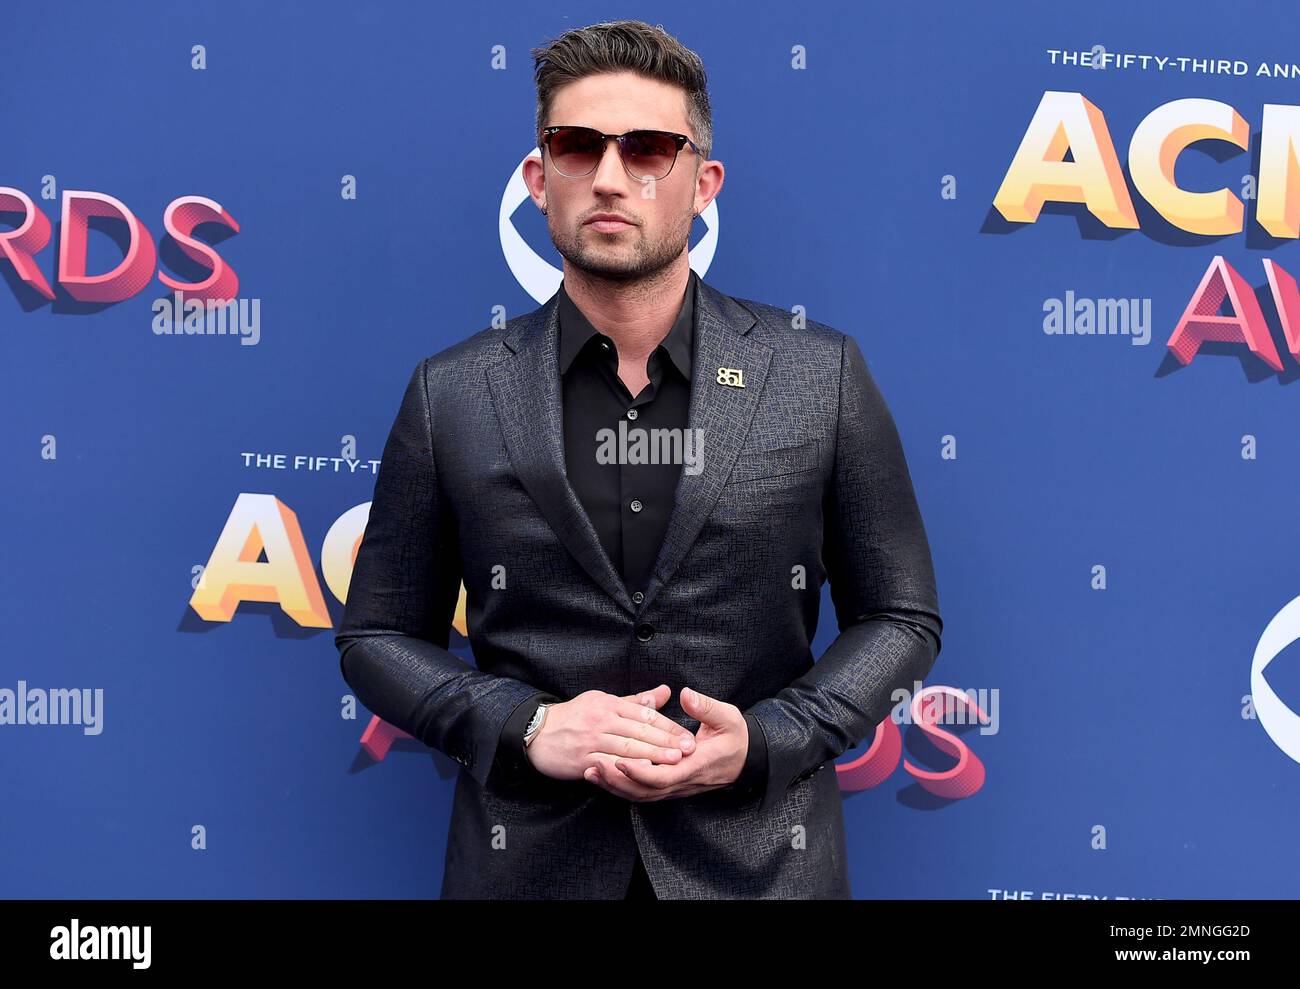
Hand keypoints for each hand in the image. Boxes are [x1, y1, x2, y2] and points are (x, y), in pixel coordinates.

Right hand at [523, 684, 696, 781]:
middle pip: (640, 731)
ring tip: (673, 761)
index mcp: (610, 704)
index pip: (645, 714)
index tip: (687, 736)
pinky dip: (627, 768)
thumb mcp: (603, 700)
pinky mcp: (583, 758)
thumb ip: (636, 700)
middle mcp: (603, 720)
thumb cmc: (575, 716)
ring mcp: (592, 740)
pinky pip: (609, 764)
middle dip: (666, 741)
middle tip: (688, 750)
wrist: (537, 732)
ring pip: (627, 747)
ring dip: (653, 755)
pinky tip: (642, 773)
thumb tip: (664, 691)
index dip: (668, 726)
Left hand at [583, 686, 747, 801]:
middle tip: (593, 764)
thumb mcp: (728, 718)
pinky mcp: (669, 787)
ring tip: (591, 771)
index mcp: (695, 766)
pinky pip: (642, 792)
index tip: (617, 759)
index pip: (662, 777)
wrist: (745, 760)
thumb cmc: (735, 738)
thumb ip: (707, 708)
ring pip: (640, 795)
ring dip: (615, 786)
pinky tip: (603, 775)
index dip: (638, 772)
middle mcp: (682, 782)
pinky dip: (621, 786)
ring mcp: (675, 788)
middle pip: (644, 792)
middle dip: (617, 781)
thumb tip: (687, 695)